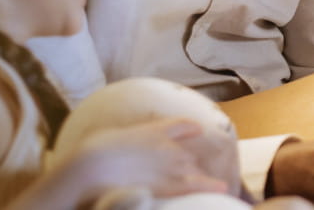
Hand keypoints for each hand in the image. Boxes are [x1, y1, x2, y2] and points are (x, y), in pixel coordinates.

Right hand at [62, 118, 227, 201]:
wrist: (91, 166)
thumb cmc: (90, 153)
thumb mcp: (108, 138)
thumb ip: (122, 142)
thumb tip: (117, 147)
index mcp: (154, 130)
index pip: (180, 126)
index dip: (190, 129)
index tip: (198, 130)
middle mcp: (168, 145)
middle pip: (187, 155)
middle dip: (185, 165)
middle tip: (180, 175)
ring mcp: (172, 164)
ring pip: (192, 169)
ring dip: (193, 177)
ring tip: (197, 186)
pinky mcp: (171, 184)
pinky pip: (198, 185)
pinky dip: (211, 186)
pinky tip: (223, 188)